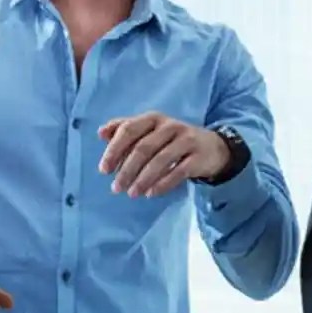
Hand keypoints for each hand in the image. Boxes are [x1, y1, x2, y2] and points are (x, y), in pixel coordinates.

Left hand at [98, 111, 229, 196]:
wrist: (211, 147)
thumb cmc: (171, 140)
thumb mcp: (149, 131)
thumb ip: (124, 129)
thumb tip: (101, 133)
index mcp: (153, 119)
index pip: (129, 130)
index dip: (114, 149)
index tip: (103, 170)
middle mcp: (169, 126)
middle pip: (143, 147)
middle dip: (127, 169)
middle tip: (116, 188)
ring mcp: (186, 140)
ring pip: (160, 160)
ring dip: (143, 179)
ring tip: (132, 194)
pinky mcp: (198, 157)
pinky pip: (178, 171)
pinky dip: (163, 184)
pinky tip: (151, 194)